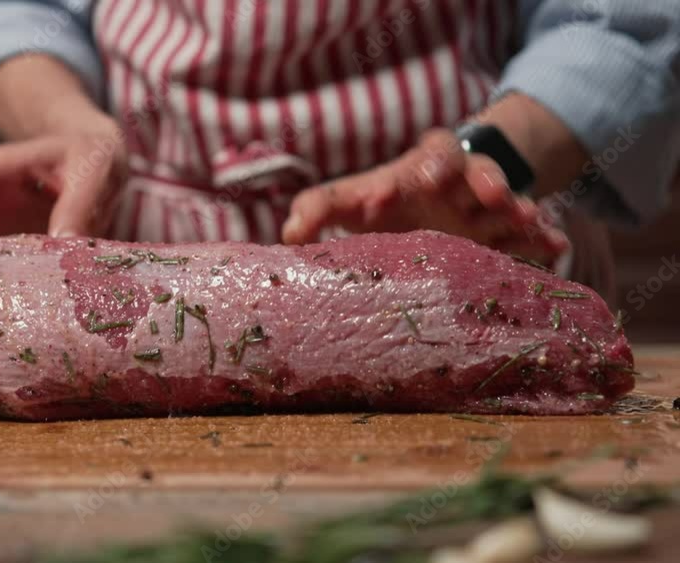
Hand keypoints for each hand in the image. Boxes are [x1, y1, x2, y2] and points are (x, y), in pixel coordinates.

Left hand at [282, 129, 568, 264]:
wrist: (435, 205)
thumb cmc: (382, 204)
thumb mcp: (352, 202)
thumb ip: (320, 209)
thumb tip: (288, 235)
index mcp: (410, 170)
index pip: (412, 162)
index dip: (401, 178)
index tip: (383, 200)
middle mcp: (450, 179)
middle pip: (465, 164)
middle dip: (469, 174)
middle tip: (476, 191)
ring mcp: (481, 202)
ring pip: (502, 190)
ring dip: (511, 200)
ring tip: (521, 213)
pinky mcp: (505, 228)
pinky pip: (530, 227)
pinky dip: (542, 235)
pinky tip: (554, 246)